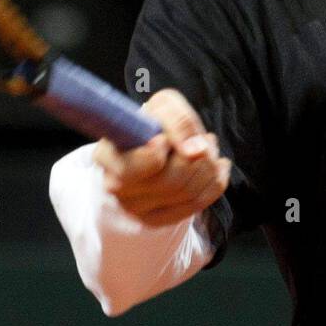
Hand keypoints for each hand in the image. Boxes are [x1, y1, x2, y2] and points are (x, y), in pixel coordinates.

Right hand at [92, 88, 230, 227]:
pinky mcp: (156, 220)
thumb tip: (196, 150)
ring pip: (187, 194)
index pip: (143, 162)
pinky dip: (215, 183)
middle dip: (199, 156)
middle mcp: (117, 188)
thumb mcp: (162, 106)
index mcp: (108, 157)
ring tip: (209, 149)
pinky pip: (197, 205)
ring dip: (209, 167)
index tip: (170, 137)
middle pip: (172, 180)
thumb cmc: (152, 123)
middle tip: (205, 138)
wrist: (146, 146)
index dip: (167, 146)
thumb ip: (177, 119)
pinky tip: (217, 167)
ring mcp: (135, 209)